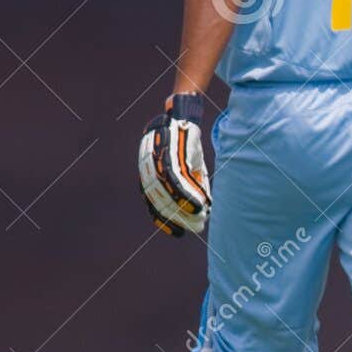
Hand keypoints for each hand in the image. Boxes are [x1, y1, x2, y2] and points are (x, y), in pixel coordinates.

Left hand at [139, 93, 210, 236]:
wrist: (183, 117)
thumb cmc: (186, 145)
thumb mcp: (188, 168)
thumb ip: (191, 187)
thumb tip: (202, 211)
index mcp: (149, 175)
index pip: (154, 204)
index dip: (165, 221)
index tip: (179, 233)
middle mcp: (148, 171)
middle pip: (162, 202)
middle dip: (181, 218)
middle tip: (197, 226)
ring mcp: (156, 163)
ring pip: (169, 195)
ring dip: (186, 210)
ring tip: (201, 217)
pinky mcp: (168, 156)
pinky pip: (177, 182)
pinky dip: (188, 196)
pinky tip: (198, 206)